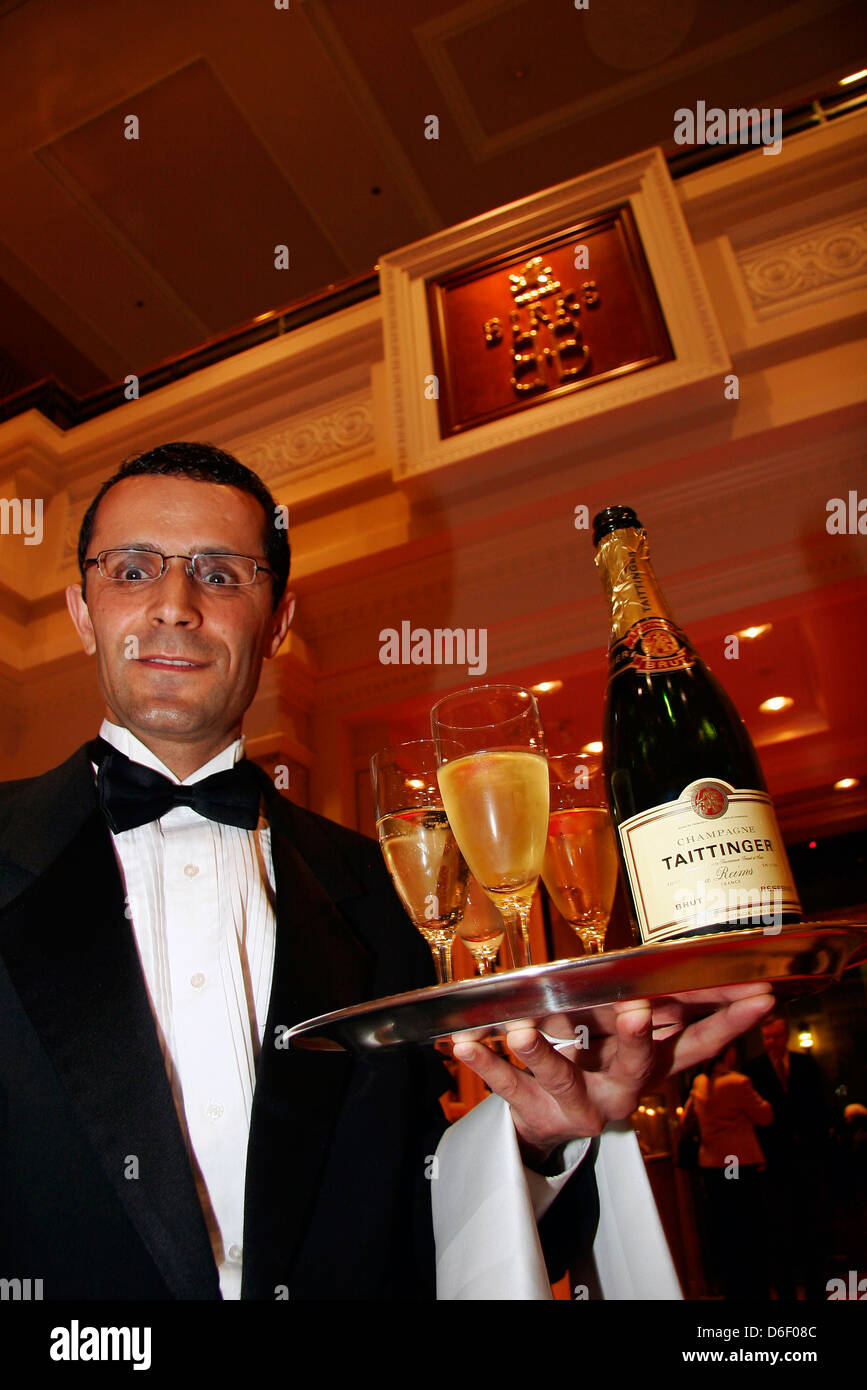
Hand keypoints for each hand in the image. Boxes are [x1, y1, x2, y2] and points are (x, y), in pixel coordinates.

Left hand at [451, 983, 774, 1167]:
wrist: (548, 1127)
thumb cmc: (594, 1062)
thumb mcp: (627, 1040)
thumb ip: (655, 1011)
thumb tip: (692, 969)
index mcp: (648, 1069)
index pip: (698, 1046)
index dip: (729, 1023)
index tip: (758, 996)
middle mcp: (618, 1091)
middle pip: (635, 1066)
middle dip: (636, 1038)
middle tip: (634, 1009)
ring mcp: (574, 1103)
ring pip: (561, 1077)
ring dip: (542, 1051)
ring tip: (520, 1029)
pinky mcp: (531, 1108)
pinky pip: (505, 1086)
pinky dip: (482, 1063)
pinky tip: (461, 1043)